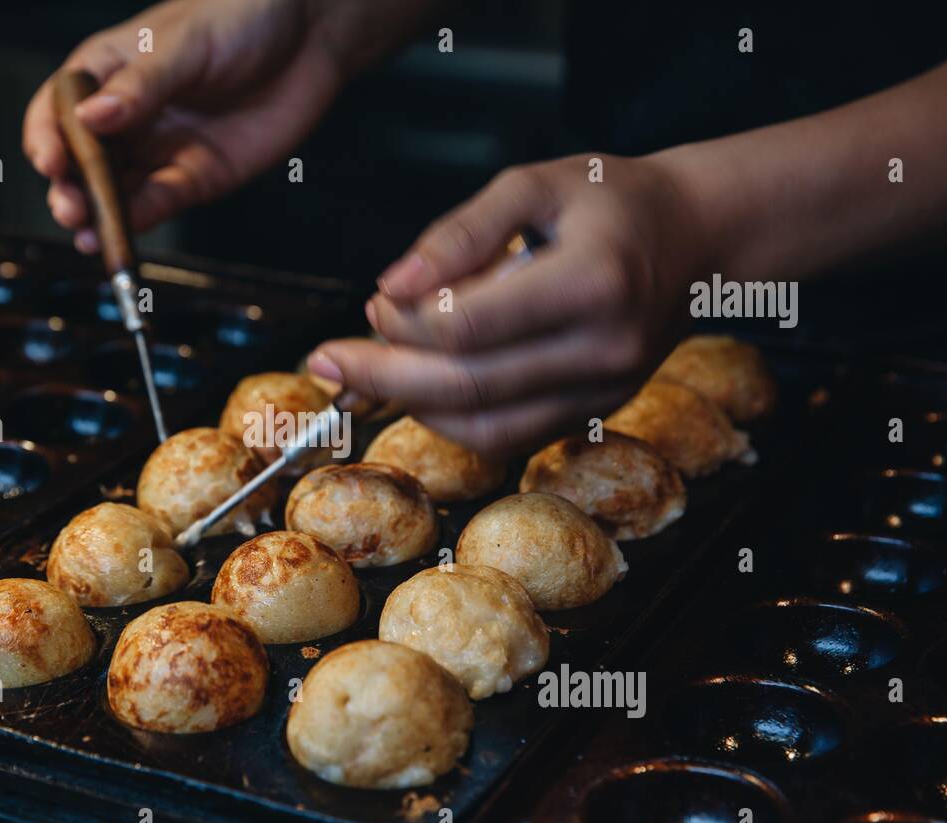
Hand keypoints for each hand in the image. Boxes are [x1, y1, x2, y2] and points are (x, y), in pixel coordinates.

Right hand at [23, 0, 346, 251]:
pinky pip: (159, 202)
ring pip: (116, 190)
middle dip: (69, 188)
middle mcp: (126, 116)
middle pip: (81, 161)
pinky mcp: (195, 176)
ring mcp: (159, 149)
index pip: (59, 109)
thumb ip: (141, 85)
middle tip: (71, 209)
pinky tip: (125, 232)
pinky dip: (140, 219)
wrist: (307, 34)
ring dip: (99, 215)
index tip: (52, 162)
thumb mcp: (184, 44)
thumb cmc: (238, 17)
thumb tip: (91, 118)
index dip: (47, 137)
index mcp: (107, 71)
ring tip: (90, 234)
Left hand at [307, 153, 707, 456]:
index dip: (402, 321)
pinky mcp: (592, 414)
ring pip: (482, 427)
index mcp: (592, 281)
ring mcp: (603, 392)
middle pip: (467, 387)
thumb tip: (391, 288)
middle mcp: (603, 349)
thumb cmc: (611, 203)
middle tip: (326, 361)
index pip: (467, 326)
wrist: (695, 241)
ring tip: (368, 370)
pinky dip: (450, 420)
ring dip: (411, 404)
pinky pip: (505, 437)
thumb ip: (458, 234)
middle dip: (381, 377)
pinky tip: (419, 387)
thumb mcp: (532, 185)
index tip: (375, 299)